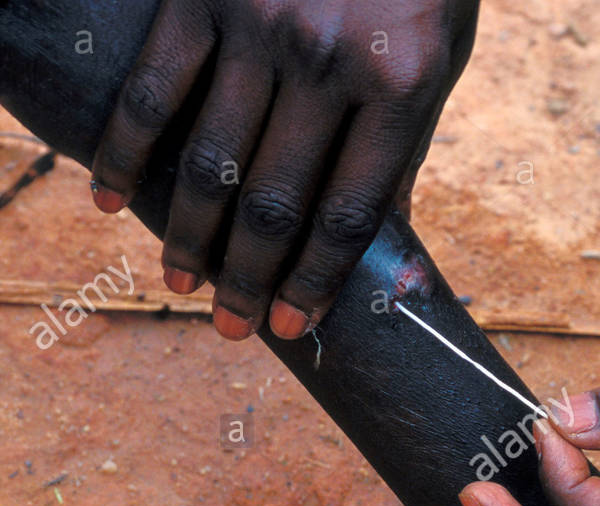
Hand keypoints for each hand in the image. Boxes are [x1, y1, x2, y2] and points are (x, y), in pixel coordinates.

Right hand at [91, 0, 478, 339]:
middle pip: (274, 202)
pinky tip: (107, 200)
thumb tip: (382, 240)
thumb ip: (404, 145)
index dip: (315, 281)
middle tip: (230, 328)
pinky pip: (152, 90)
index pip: (348, 214)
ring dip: (189, 234)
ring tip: (181, 284)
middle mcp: (326, 64)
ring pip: (209, 160)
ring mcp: (258, 28)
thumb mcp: (440, 58)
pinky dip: (121, 150)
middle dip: (249, 277)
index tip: (290, 326)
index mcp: (398, 88)